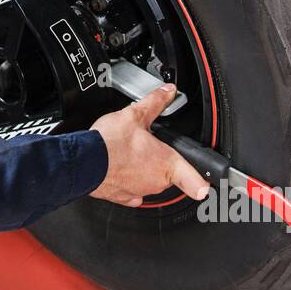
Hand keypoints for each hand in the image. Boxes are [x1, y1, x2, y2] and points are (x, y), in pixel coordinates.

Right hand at [88, 84, 211, 206]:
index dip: (203, 183)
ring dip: (141, 169)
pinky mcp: (123, 198)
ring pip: (148, 181)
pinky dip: (127, 180)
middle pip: (167, 173)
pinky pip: (131, 191)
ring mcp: (140, 191)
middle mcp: (156, 182)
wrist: (83, 162)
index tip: (207, 186)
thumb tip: (167, 92)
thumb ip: (155, 102)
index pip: (196, 181)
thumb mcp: (135, 115)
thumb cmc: (109, 144)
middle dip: (158, 160)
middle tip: (145, 145)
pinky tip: (118, 167)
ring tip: (127, 152)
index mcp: (166, 163)